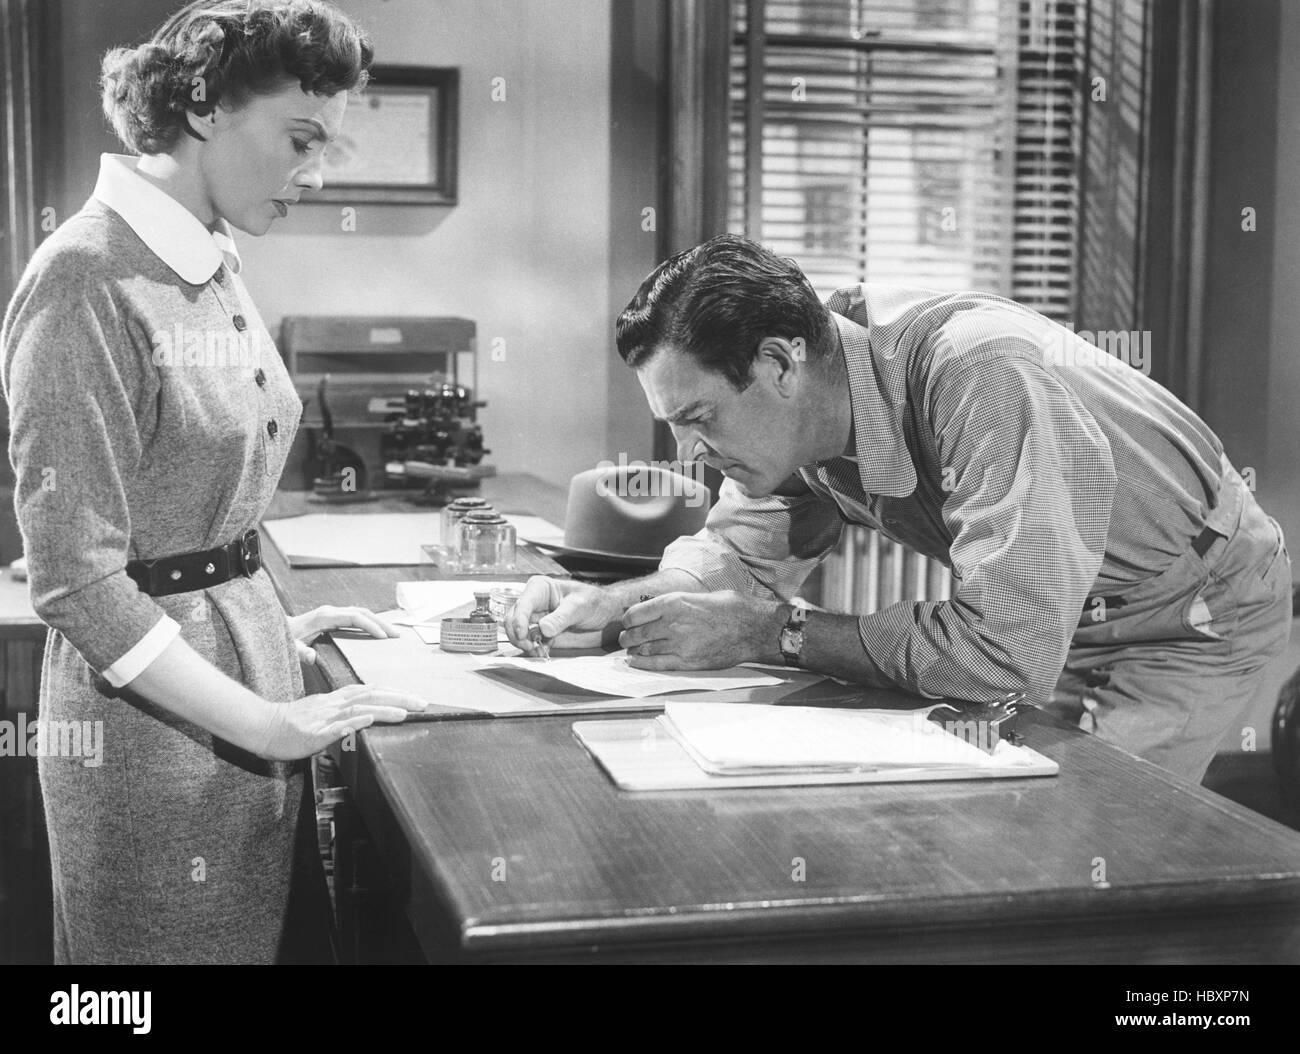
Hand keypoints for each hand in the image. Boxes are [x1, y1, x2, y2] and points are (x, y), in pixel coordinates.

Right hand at [254, 683, 427, 760]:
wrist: (260, 727)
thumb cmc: (288, 724)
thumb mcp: (318, 712)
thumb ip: (340, 712)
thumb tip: (362, 713)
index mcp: (335, 700)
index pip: (369, 691)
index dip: (393, 693)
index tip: (414, 697)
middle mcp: (333, 705)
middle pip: (371, 696)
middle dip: (399, 698)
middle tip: (423, 703)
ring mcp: (324, 718)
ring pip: (359, 710)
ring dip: (384, 710)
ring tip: (407, 712)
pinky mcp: (314, 733)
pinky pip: (336, 727)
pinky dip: (354, 722)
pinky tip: (369, 720)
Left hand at [287, 605, 398, 664]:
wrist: (277, 629)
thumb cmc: (285, 639)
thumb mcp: (290, 647)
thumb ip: (299, 651)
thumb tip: (312, 656)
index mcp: (325, 617)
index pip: (354, 617)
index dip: (370, 626)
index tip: (383, 637)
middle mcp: (331, 611)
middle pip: (363, 612)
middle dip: (381, 623)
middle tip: (397, 635)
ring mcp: (333, 613)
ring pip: (362, 613)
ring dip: (378, 622)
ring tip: (393, 634)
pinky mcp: (334, 618)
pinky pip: (357, 617)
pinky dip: (370, 623)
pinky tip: (378, 632)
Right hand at [504, 576, 623, 653]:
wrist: (608, 617)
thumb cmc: (596, 602)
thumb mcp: (580, 606)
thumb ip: (561, 617)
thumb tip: (543, 628)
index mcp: (541, 588)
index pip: (522, 604)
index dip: (519, 619)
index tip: (523, 634)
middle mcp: (535, 603)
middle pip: (513, 619)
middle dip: (517, 634)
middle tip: (529, 645)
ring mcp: (538, 620)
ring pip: (518, 633)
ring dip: (524, 644)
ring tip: (538, 650)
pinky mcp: (543, 635)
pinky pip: (531, 643)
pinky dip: (533, 649)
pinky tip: (543, 652)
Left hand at [620, 591, 784, 669]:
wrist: (753, 628)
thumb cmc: (730, 608)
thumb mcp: (699, 595)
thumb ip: (677, 604)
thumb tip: (660, 609)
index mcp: (674, 603)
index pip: (635, 614)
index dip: (627, 620)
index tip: (628, 623)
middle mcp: (672, 623)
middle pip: (635, 634)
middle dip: (626, 637)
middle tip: (626, 639)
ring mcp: (679, 644)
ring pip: (643, 650)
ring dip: (633, 651)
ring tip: (632, 651)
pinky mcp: (687, 662)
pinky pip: (656, 665)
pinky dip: (641, 664)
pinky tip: (634, 663)